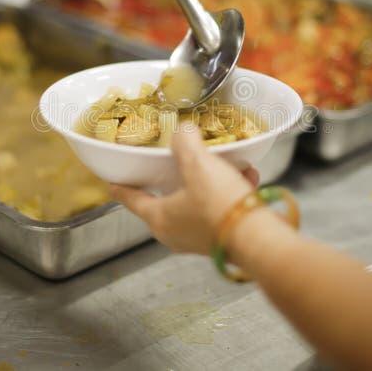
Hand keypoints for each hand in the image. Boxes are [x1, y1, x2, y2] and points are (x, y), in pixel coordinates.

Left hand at [110, 126, 259, 253]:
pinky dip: (233, 191)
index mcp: (160, 218)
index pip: (132, 199)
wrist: (259, 239)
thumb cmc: (220, 205)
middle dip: (179, 174)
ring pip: (201, 200)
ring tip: (229, 163)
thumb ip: (185, 143)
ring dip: (214, 180)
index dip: (122, 186)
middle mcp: (176, 233)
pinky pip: (222, 209)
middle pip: (169, 196)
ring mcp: (200, 239)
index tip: (112, 182)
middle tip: (179, 159)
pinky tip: (247, 176)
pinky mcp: (224, 240)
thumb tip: (182, 131)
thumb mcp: (198, 163)